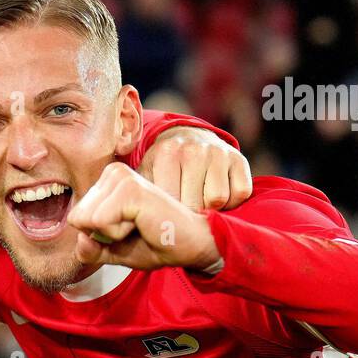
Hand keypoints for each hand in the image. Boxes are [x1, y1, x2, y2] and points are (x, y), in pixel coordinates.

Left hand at [68, 162, 221, 271]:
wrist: (193, 244)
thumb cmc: (158, 243)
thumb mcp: (115, 251)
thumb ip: (90, 249)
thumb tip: (80, 238)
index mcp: (108, 181)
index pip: (76, 217)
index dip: (98, 235)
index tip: (128, 230)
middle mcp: (113, 172)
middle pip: (78, 218)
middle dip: (104, 234)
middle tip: (136, 229)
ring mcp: (122, 177)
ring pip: (88, 220)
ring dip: (113, 234)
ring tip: (141, 225)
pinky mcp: (130, 189)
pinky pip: (100, 222)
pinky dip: (119, 233)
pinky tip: (143, 224)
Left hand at [137, 126, 251, 210]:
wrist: (191, 138)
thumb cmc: (162, 169)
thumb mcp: (144, 175)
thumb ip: (131, 193)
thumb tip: (117, 218)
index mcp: (166, 153)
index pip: (170, 201)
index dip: (168, 214)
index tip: (165, 214)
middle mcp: (193, 149)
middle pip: (194, 203)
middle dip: (189, 213)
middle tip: (184, 211)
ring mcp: (218, 152)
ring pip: (217, 199)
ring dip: (211, 207)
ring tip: (199, 200)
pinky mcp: (239, 158)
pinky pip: (240, 193)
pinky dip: (232, 200)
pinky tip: (218, 193)